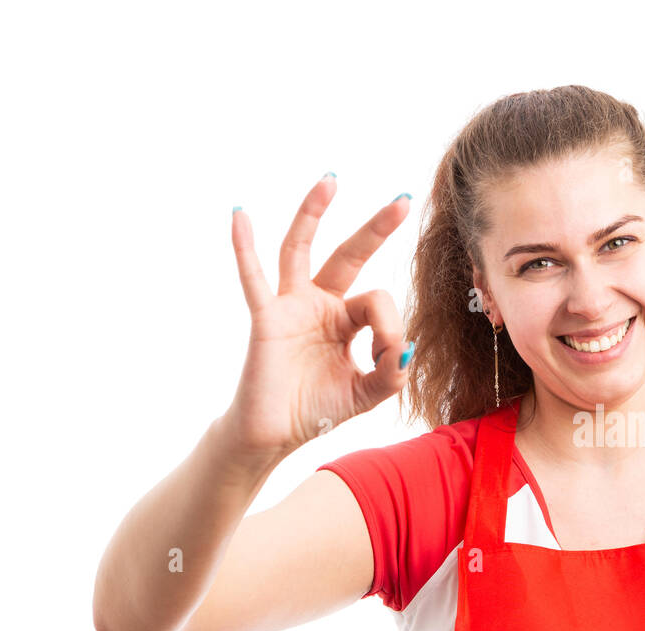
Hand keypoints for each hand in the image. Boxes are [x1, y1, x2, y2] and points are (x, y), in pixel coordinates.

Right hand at [221, 175, 412, 461]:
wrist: (276, 434)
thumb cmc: (319, 410)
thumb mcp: (368, 393)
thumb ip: (392, 372)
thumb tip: (405, 347)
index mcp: (346, 318)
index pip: (378, 299)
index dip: (389, 326)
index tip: (388, 355)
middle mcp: (319, 303)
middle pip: (349, 254)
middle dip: (376, 228)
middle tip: (403, 201)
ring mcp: (290, 306)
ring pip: (299, 249)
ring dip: (313, 214)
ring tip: (329, 182)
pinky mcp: (266, 318)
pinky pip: (253, 278)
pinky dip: (243, 247)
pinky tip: (239, 215)